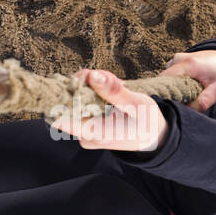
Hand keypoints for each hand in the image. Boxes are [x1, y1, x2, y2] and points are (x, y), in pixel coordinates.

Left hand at [49, 69, 169, 151]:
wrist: (155, 139)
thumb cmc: (148, 122)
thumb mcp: (137, 104)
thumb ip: (113, 91)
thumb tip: (92, 76)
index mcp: (95, 133)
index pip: (60, 115)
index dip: (65, 92)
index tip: (81, 77)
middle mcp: (85, 136)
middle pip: (66, 105)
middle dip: (81, 85)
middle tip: (102, 76)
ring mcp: (84, 134)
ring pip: (73, 104)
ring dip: (87, 89)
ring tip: (110, 85)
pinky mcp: (87, 130)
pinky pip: (80, 108)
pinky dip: (91, 96)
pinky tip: (107, 94)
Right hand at [160, 50, 215, 112]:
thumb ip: (202, 102)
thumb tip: (185, 111)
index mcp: (189, 65)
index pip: (164, 80)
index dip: (163, 94)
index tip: (169, 105)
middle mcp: (178, 59)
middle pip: (162, 81)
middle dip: (169, 93)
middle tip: (180, 102)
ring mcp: (175, 59)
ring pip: (165, 79)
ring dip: (173, 88)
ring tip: (186, 93)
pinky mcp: (175, 61)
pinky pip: (169, 76)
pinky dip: (175, 83)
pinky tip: (185, 87)